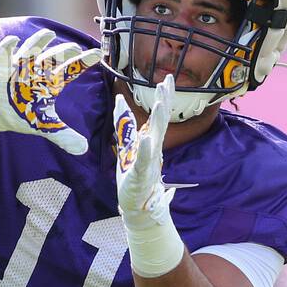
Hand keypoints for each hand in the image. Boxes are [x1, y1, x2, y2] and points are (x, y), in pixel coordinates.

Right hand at [0, 27, 100, 156]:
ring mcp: (17, 69)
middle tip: (74, 48)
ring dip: (38, 43)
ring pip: (30, 52)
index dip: (83, 61)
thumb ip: (64, 136)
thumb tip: (84, 149)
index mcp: (49, 83)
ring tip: (48, 34)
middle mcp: (36, 72)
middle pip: (52, 58)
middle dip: (62, 52)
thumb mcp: (44, 126)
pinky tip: (13, 41)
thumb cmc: (21, 114)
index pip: (70, 69)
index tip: (98, 54)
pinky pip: (3, 57)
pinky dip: (7, 49)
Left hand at [113, 73, 174, 227]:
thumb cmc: (133, 176)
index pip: (159, 115)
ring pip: (156, 138)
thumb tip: (118, 99)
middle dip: (164, 101)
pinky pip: (144, 161)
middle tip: (168, 82)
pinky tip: (148, 139)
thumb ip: (123, 123)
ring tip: (160, 104)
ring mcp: (149, 162)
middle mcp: (153, 149)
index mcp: (151, 141)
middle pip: (161, 121)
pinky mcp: (140, 176)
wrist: (137, 208)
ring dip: (158, 121)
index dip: (164, 97)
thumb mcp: (126, 145)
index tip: (168, 78)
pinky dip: (146, 150)